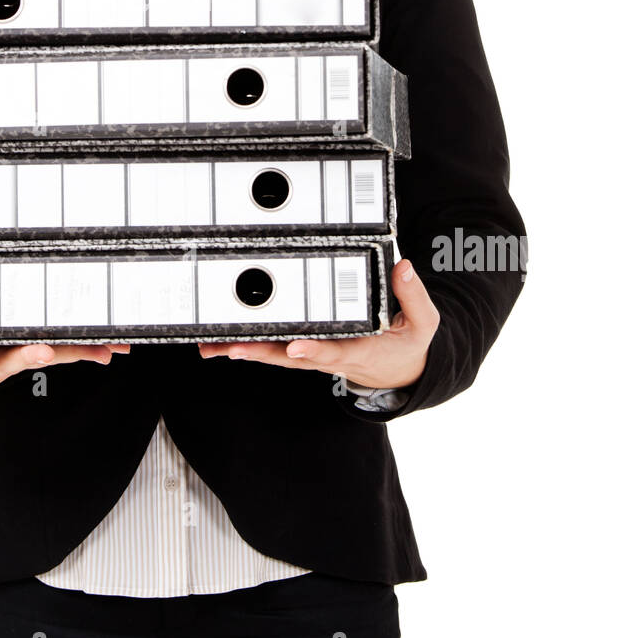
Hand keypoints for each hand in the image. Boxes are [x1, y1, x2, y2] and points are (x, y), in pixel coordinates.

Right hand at [0, 297, 130, 410]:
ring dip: (75, 354)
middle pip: (14, 359)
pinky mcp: (26, 354)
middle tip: (46, 351)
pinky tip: (110, 349)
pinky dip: (83, 351)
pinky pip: (60, 350)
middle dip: (31, 355)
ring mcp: (12, 360)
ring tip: (106, 351)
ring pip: (47, 354)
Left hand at [197, 259, 439, 390]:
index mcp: (363, 351)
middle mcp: (334, 358)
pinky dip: (250, 348)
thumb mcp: (423, 323)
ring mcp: (317, 357)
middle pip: (293, 358)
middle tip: (232, 348)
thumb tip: (403, 265)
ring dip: (246, 352)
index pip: (337, 352)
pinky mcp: (306, 353)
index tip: (296, 348)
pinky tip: (222, 344)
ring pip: (277, 357)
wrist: (402, 372)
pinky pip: (275, 351)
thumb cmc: (408, 344)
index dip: (315, 351)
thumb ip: (413, 295)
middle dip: (262, 353)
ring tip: (214, 347)